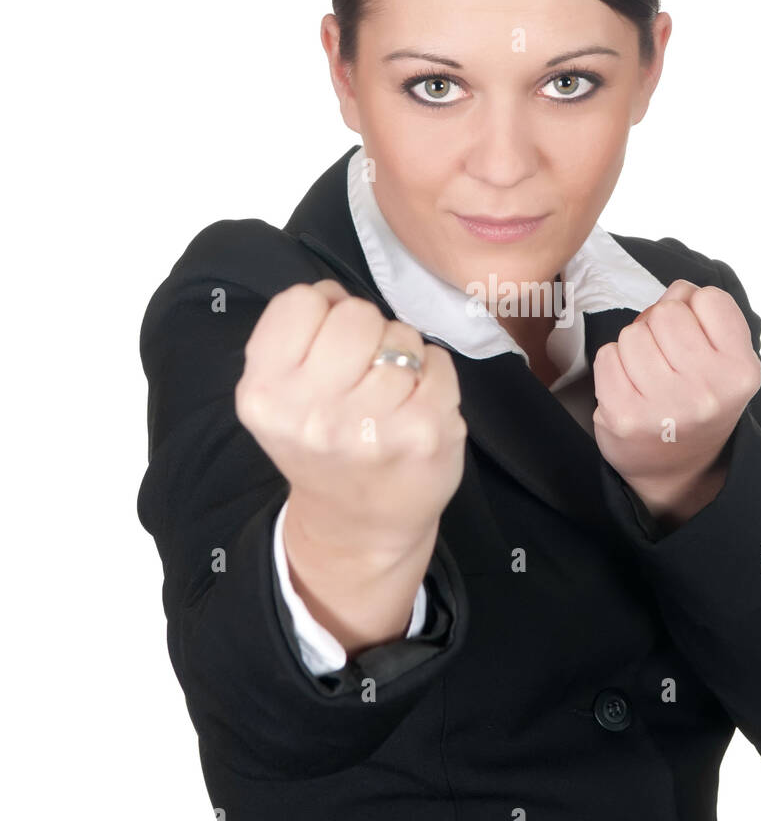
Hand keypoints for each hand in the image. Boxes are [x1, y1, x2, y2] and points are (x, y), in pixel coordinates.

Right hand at [235, 280, 467, 556]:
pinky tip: (414, 408)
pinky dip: (433, 375)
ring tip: (388, 398)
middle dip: (365, 333)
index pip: (301, 300)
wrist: (357, 527)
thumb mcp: (278, 395)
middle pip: (355, 313)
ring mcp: (372, 426)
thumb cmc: (322, 446)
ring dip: (401, 357)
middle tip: (362, 376)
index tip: (325, 351)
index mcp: (264, 395)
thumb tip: (334, 294)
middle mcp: (312, 414)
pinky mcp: (425, 433)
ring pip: (401, 336)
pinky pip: (438, 359)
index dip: (321, 316)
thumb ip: (296, 336)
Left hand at [591, 279, 760, 523]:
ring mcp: (665, 406)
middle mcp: (708, 391)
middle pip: (667, 312)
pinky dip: (613, 365)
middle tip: (666, 357)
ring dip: (635, 346)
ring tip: (648, 375)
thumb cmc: (699, 402)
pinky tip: (629, 387)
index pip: (709, 298)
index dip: (695, 309)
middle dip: (661, 326)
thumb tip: (677, 290)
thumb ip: (706, 316)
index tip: (695, 336)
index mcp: (740, 371)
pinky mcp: (624, 416)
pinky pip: (607, 356)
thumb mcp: (724, 361)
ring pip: (633, 333)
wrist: (678, 471)